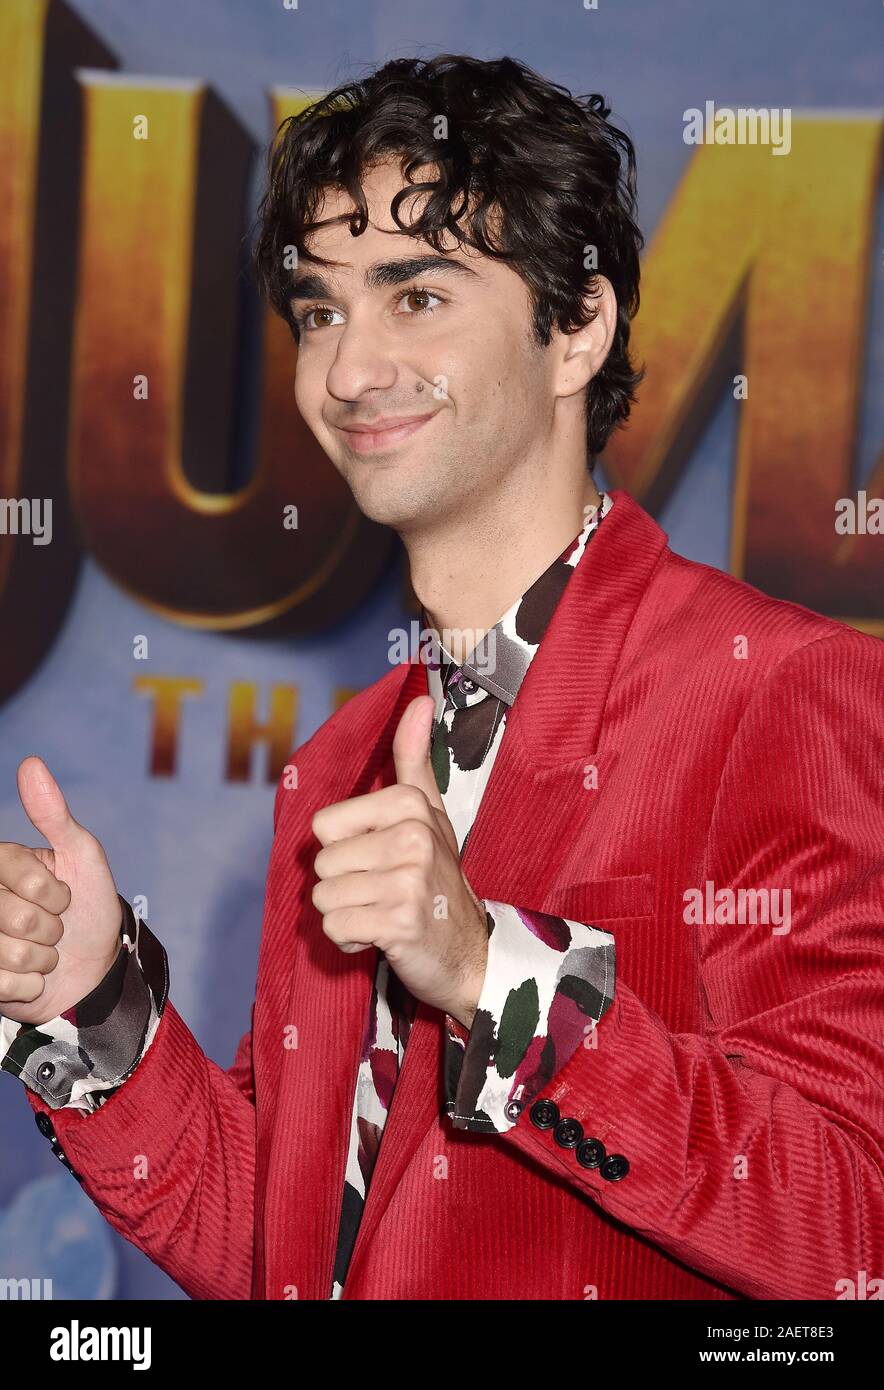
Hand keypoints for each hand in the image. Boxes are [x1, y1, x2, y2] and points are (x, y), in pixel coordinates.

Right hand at [0, 758, 123, 1024]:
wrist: (93, 967)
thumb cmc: (88, 906)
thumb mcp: (82, 856)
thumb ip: (53, 815)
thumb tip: (31, 763)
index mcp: (1, 864)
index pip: (24, 877)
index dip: (55, 892)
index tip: (64, 896)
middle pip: (16, 917)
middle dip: (50, 929)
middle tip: (55, 928)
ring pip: (10, 953)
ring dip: (42, 960)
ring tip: (44, 953)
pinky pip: (5, 985)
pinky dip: (30, 987)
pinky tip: (32, 979)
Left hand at [311, 695, 488, 1027]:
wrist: (471, 952)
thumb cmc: (439, 879)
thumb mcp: (428, 814)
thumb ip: (414, 758)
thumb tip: (419, 700)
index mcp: (411, 805)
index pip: (324, 826)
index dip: (343, 849)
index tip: (379, 860)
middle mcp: (412, 838)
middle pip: (322, 864)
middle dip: (343, 886)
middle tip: (382, 892)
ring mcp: (408, 882)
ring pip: (324, 898)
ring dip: (346, 915)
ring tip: (382, 913)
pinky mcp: (400, 923)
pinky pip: (336, 929)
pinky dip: (350, 942)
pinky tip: (381, 937)